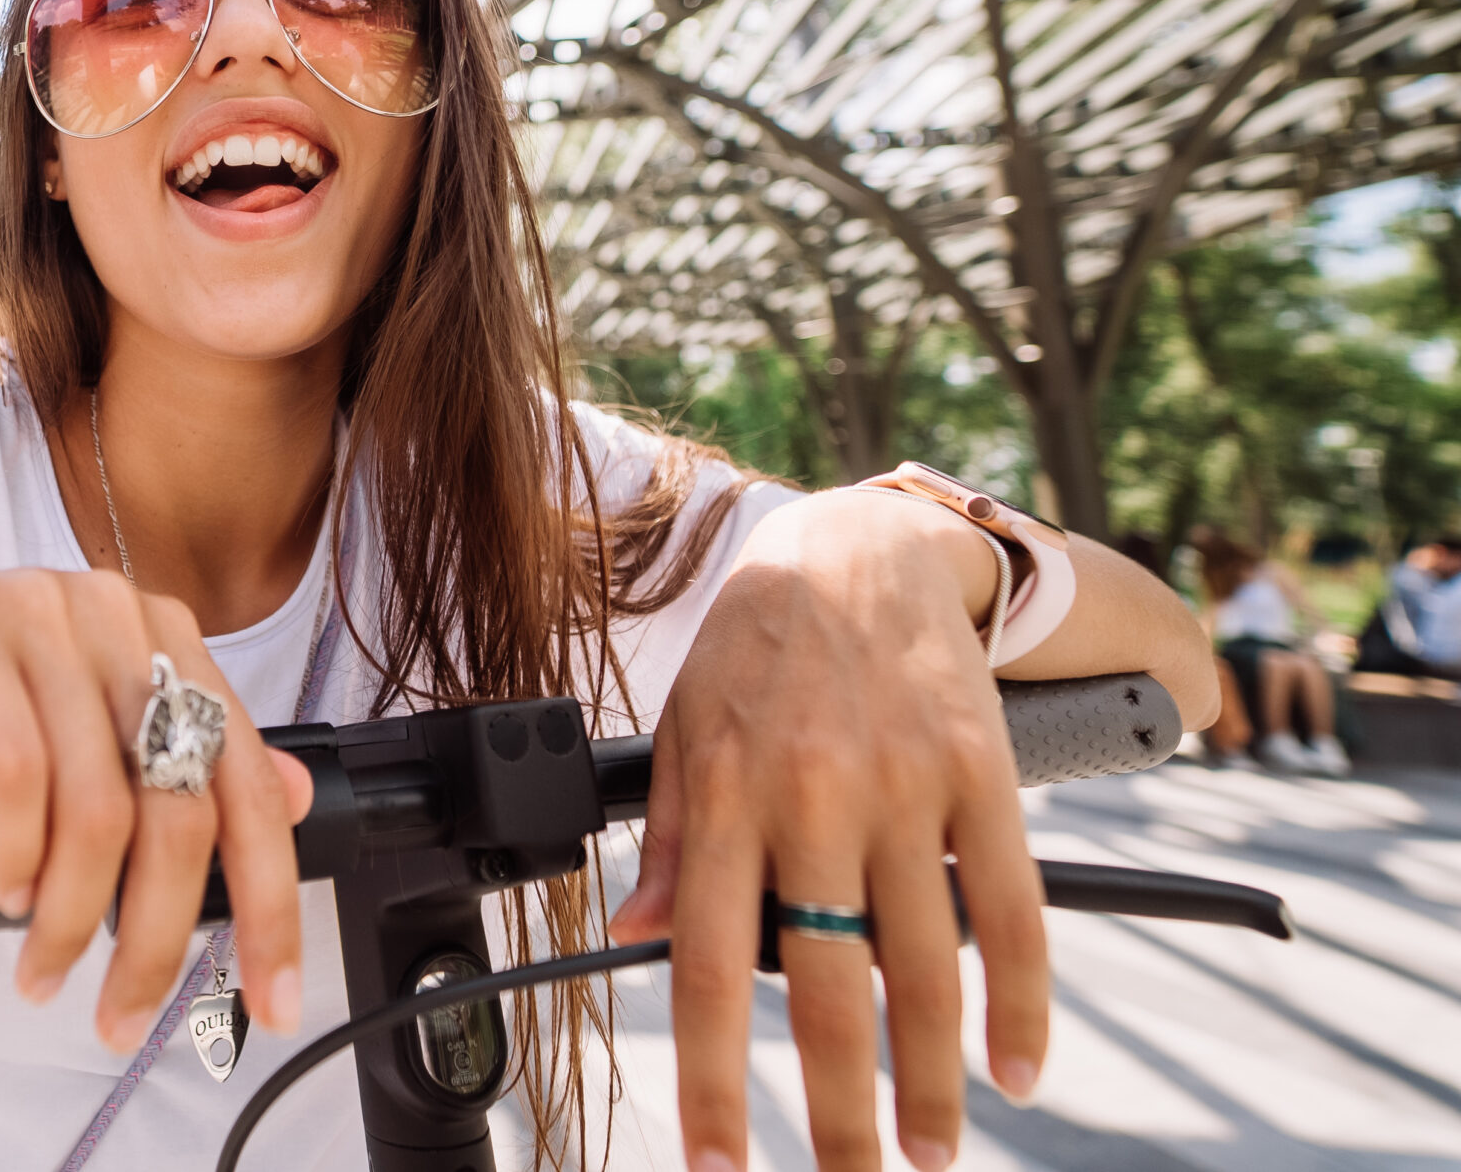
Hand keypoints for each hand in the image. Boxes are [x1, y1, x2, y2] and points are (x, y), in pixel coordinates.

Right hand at [0, 564, 313, 1049]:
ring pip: (94, 804)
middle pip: (177, 806)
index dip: (269, 904)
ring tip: (44, 963)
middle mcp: (116, 616)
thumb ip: (186, 755)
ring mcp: (38, 612)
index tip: (269, 1000)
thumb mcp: (90, 725)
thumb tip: (295, 800)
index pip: (249, 784)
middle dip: (155, 938)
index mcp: (168, 639)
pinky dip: (14, 855)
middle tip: (120, 1011)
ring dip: (72, 915)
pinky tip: (5, 890)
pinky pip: (10, 769)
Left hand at [608, 490, 1044, 1171]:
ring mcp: (906, 789)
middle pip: (825, 991)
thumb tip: (635, 937)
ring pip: (922, 969)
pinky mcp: (984, 777)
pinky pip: (1013, 909)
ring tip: (926, 1149)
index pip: (706, 968)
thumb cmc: (760, 643)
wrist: (861, 546)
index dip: (713, 1078)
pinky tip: (1016, 1067)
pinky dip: (1021, 1001)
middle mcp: (813, 799)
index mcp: (727, 795)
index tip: (721, 1161)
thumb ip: (671, 840)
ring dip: (929, 1082)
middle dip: (838, 1112)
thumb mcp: (683, 729)